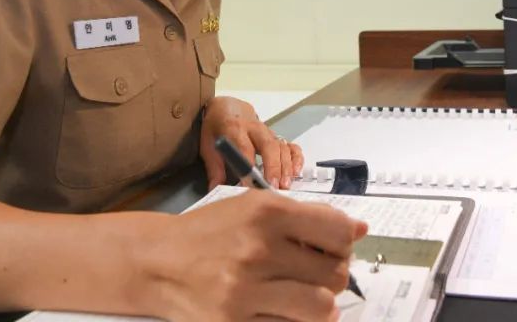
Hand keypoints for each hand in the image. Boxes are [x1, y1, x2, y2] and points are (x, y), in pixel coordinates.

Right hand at [137, 191, 367, 320]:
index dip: (345, 243)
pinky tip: (283, 309)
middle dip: (335, 275)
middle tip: (318, 273)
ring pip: (322, 306)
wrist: (158, 261)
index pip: (339, 231)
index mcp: (267, 212)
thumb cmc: (212, 231)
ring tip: (305, 295)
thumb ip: (308, 216)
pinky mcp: (235, 321)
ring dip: (321, 303)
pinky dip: (294, 320)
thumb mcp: (255, 206)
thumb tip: (358, 229)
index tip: (335, 247)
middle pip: (335, 273)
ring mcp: (247, 289)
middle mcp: (258, 248)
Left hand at [201, 96, 303, 189]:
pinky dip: (296, 158)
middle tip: (274, 186)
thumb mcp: (208, 143)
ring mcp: (268, 131)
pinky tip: (296, 172)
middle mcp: (254, 128)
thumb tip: (214, 189)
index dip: (248, 168)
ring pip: (281, 147)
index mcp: (234, 128)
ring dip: (285, 166)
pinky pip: (290, 145)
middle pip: (268, 146)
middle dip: (273, 167)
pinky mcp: (275, 136)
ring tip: (285, 184)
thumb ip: (214, 167)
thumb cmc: (217, 125)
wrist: (226, 107)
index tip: (249, 185)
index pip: (244, 148)